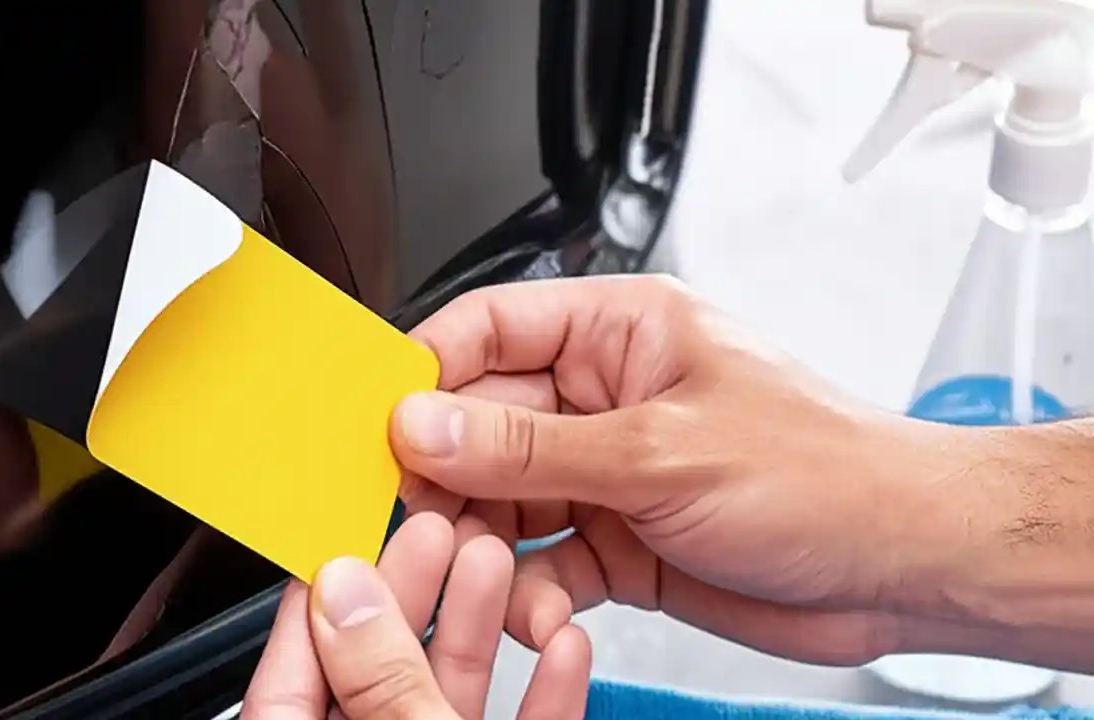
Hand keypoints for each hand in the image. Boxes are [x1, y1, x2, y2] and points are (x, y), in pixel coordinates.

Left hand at [241, 512, 591, 718]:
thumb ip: (381, 683)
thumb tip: (347, 596)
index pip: (288, 684)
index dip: (316, 606)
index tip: (345, 539)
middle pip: (381, 670)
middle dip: (415, 593)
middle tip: (438, 526)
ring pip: (450, 693)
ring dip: (481, 626)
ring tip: (495, 558)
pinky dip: (545, 693)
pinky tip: (563, 642)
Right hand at [391, 275, 984, 664]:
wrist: (901, 565)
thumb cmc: (824, 473)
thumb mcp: (660, 453)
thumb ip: (531, 445)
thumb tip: (426, 423)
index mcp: (621, 334)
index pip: (491, 327)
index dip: (427, 368)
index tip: (378, 417)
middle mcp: (606, 397)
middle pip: (483, 420)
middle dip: (446, 471)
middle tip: (417, 513)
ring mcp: (608, 472)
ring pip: (502, 498)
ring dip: (483, 542)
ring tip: (476, 573)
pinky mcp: (618, 541)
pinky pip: (541, 561)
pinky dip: (529, 591)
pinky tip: (540, 610)